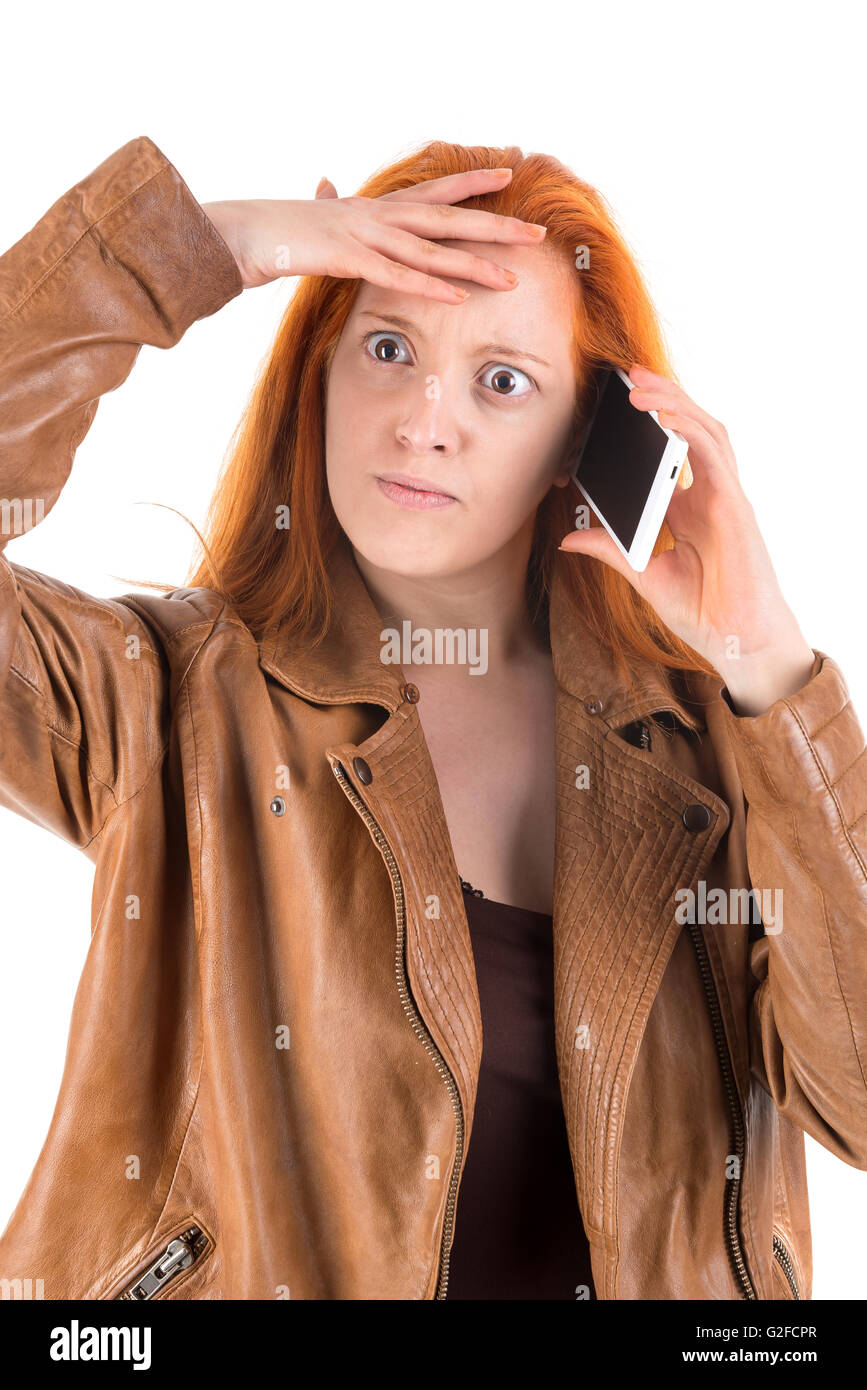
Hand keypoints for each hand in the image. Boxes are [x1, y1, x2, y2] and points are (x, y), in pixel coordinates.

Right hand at [200, 168, 546, 293]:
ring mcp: (364, 235)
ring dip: (473, 264)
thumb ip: (329, 202)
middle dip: (494, 226)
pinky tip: (457, 295)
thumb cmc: (276, 230)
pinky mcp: (348, 260)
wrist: (239, 231)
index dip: (471, 181)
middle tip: (536, 233)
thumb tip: (326, 183)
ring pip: (431, 250)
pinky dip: (428, 285)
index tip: (508, 171)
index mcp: (374, 206)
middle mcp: (377, 215)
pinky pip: (396, 276)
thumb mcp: (313, 215)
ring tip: (511, 276)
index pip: (433, 190)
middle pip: (448, 219)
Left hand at [558, 364, 814, 714]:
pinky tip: (665, 414)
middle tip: (627, 376)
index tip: (615, 408)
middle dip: (662, 399)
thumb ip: (610, 551)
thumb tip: (568, 538)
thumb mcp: (642, 575)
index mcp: (690, 509)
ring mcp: (724, 497)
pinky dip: (689, 428)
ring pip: (704, 431)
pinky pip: (713, 454)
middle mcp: (709, 496)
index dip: (650, 426)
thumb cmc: (703, 613)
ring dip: (673, 402)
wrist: (736, 642)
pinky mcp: (733, 505)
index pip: (671, 453)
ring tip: (639, 384)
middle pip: (690, 431)